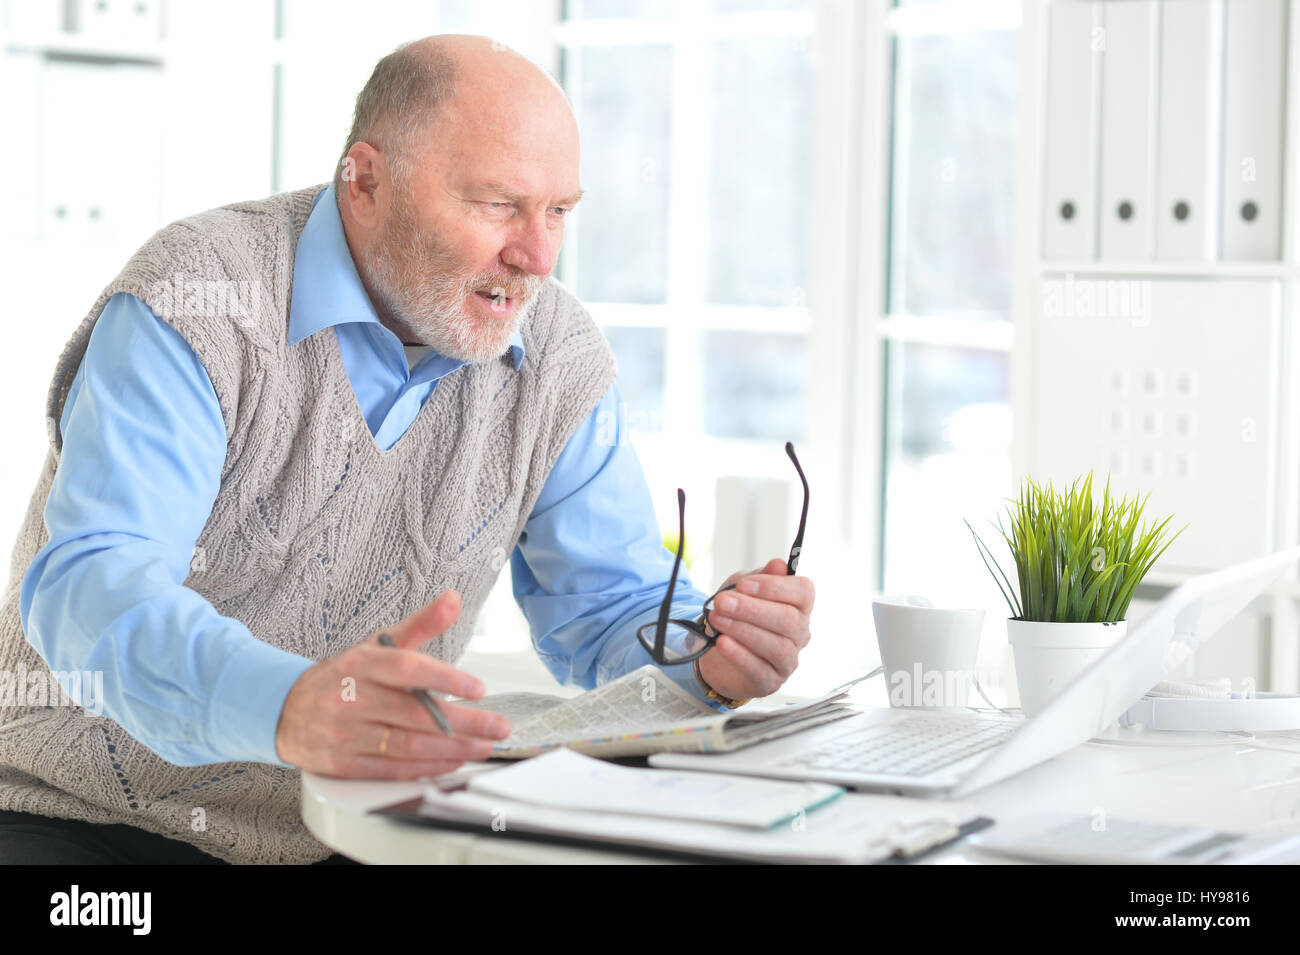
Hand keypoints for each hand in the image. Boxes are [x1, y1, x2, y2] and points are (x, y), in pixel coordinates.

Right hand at [274, 590, 511, 777]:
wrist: (284, 709)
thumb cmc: (342, 676)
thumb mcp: (377, 644)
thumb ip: (420, 624)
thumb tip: (454, 599)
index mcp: (362, 664)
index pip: (407, 669)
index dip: (445, 678)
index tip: (479, 688)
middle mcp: (352, 698)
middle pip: (414, 713)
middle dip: (464, 722)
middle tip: (498, 726)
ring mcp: (346, 734)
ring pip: (407, 746)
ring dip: (452, 749)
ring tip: (483, 745)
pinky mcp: (343, 764)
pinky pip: (391, 770)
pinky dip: (427, 768)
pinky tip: (453, 761)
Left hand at [697, 558, 814, 700]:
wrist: (718, 648)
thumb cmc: (737, 614)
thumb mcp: (742, 589)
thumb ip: (759, 577)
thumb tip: (778, 565)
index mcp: (799, 605)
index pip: (803, 592)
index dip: (774, 587)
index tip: (743, 585)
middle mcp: (800, 633)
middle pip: (788, 620)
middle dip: (751, 609)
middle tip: (722, 602)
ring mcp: (788, 660)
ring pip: (777, 646)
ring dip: (743, 630)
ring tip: (717, 619)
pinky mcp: (770, 681)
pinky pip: (759, 669)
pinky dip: (739, 655)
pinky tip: (723, 643)